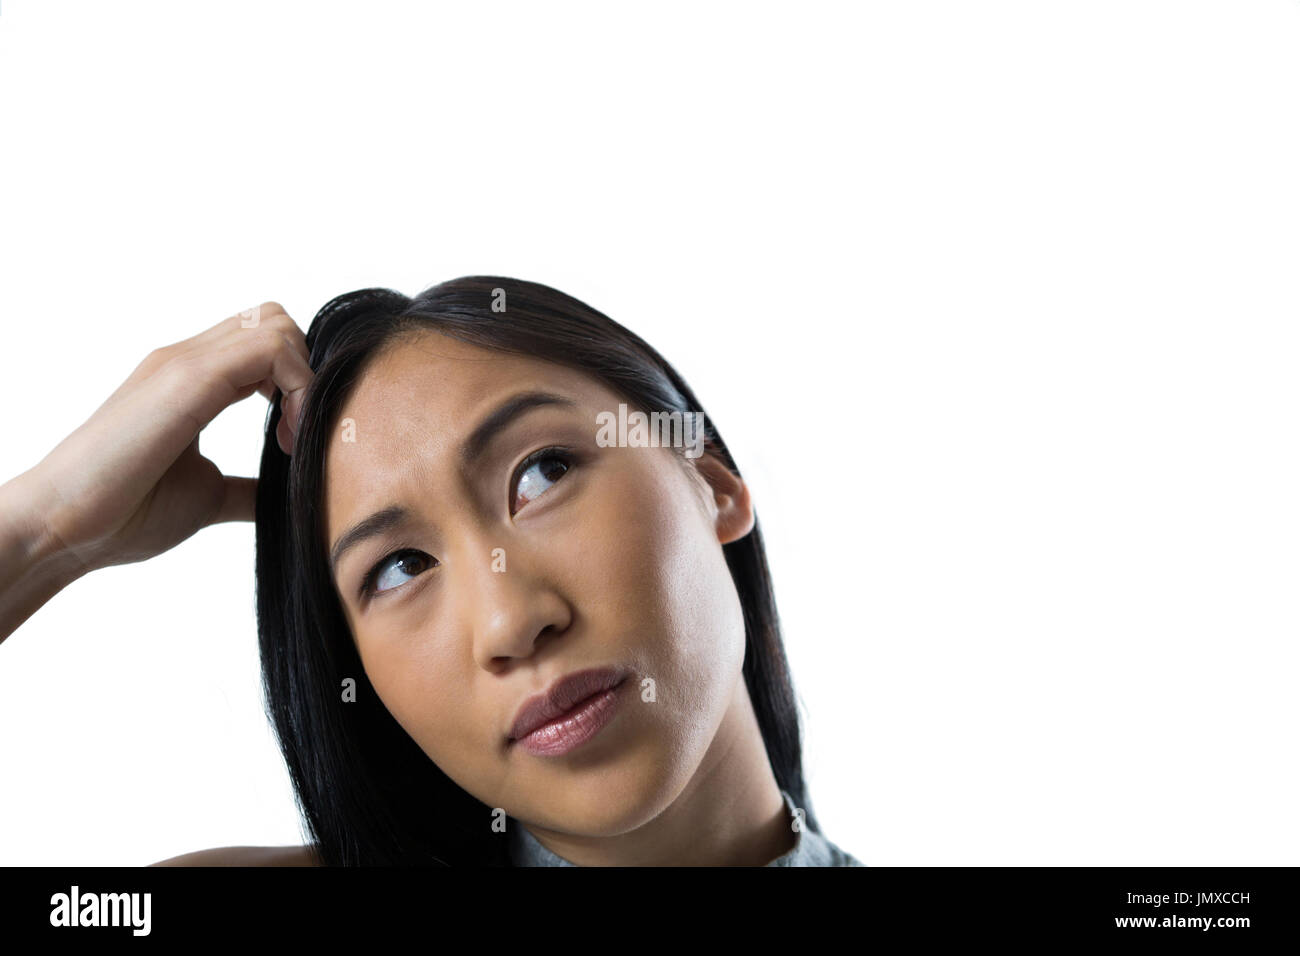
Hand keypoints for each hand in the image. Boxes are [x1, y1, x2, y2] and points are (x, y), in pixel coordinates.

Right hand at [13, 302, 312, 573]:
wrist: (64, 526)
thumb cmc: (124, 513)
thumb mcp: (209, 494)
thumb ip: (247, 487)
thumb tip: (284, 496)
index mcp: (192, 381)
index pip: (263, 343)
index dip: (296, 383)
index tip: (293, 442)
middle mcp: (188, 361)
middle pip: (274, 321)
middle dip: (306, 371)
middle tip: (297, 435)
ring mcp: (185, 363)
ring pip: (276, 325)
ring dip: (305, 380)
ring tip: (291, 440)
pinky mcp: (187, 377)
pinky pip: (268, 347)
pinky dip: (298, 387)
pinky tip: (285, 439)